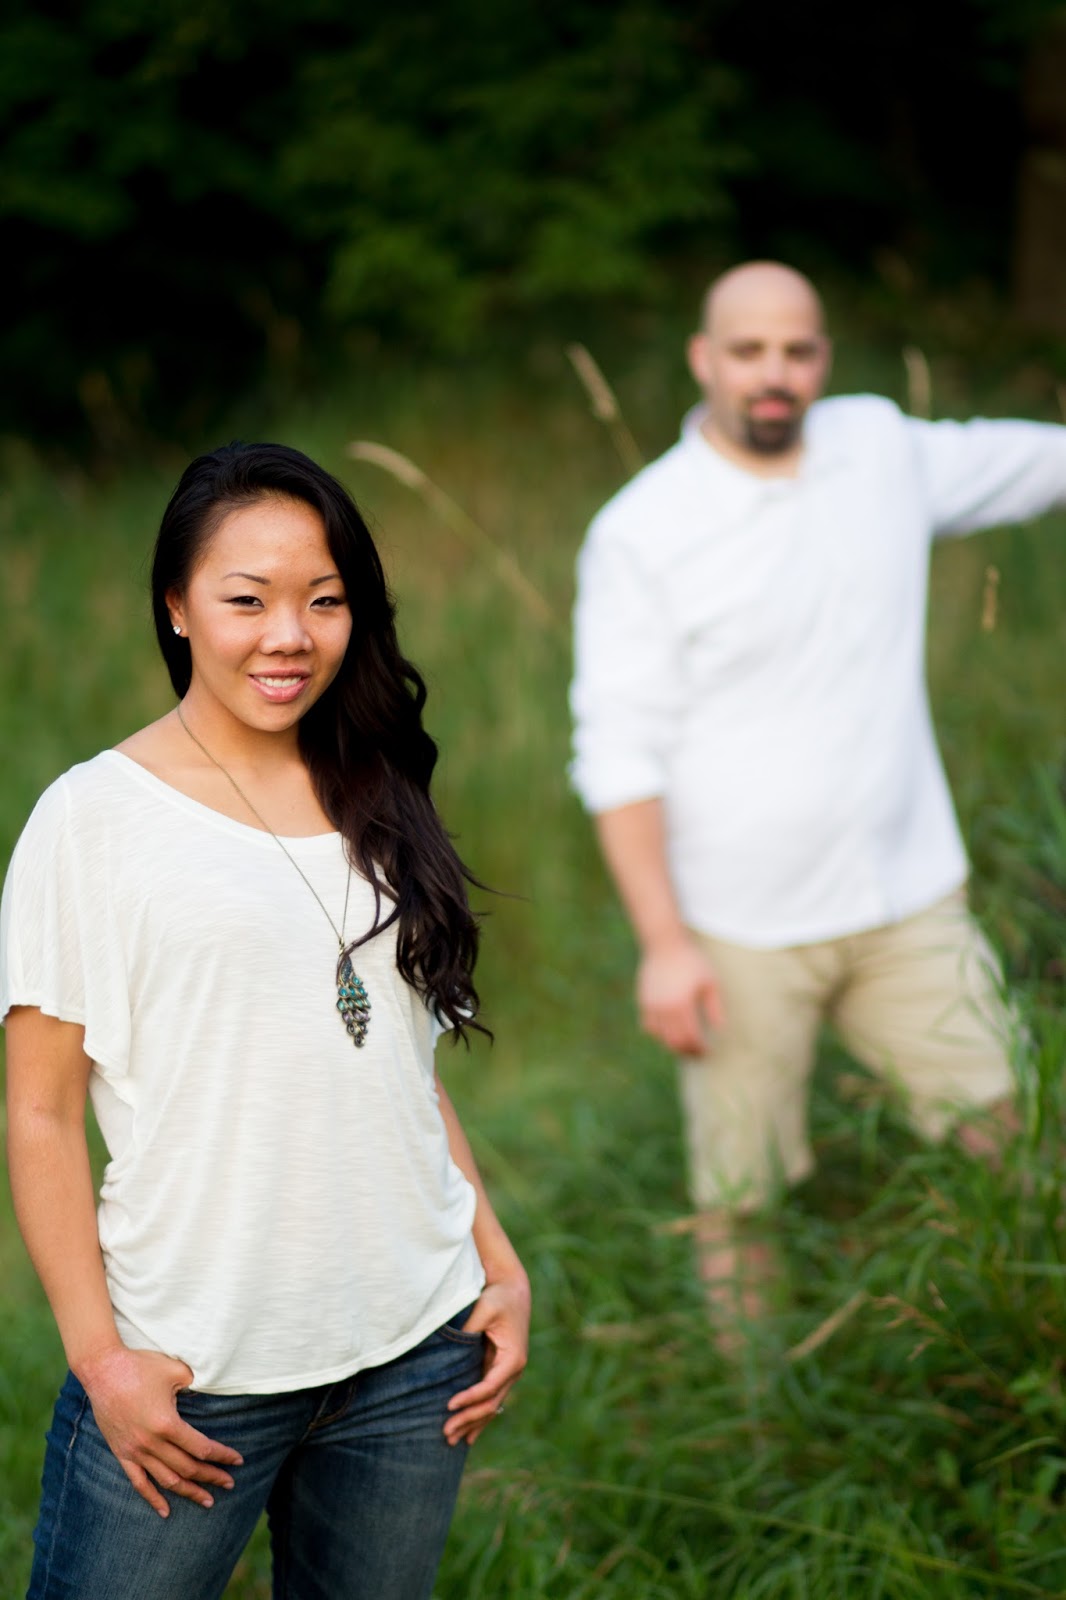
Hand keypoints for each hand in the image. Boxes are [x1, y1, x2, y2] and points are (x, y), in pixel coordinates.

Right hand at [78, 1346, 242, 1517]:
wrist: (102, 1370)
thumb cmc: (140, 1366)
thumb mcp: (176, 1370)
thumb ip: (195, 1383)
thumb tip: (207, 1392)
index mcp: (167, 1424)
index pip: (201, 1448)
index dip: (221, 1456)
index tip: (237, 1461)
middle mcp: (151, 1443)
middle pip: (188, 1468)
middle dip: (212, 1477)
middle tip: (230, 1483)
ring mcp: (135, 1451)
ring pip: (167, 1480)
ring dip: (189, 1492)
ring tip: (207, 1500)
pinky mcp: (121, 1454)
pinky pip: (139, 1483)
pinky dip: (153, 1499)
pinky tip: (166, 1511)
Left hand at [444, 1272, 530, 1446]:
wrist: (513, 1289)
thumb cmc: (497, 1296)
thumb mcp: (483, 1308)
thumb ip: (468, 1330)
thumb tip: (450, 1350)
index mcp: (513, 1358)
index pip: (488, 1388)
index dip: (469, 1399)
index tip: (448, 1406)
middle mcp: (514, 1370)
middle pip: (490, 1404)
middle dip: (468, 1420)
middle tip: (445, 1433)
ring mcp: (509, 1373)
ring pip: (492, 1407)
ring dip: (473, 1424)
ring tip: (451, 1441)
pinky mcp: (501, 1371)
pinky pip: (490, 1398)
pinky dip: (479, 1416)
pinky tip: (469, 1434)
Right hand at [637, 935, 722, 1054]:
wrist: (664, 944)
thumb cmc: (691, 961)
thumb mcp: (709, 982)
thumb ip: (714, 1006)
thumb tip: (719, 1028)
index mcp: (682, 1004)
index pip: (690, 1037)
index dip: (698, 1048)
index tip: (706, 1052)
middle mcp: (664, 1008)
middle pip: (674, 1041)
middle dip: (686, 1051)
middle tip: (696, 1054)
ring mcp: (651, 1005)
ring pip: (659, 1036)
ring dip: (672, 1044)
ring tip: (683, 1046)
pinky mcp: (643, 1000)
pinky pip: (648, 1025)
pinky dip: (658, 1033)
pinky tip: (668, 1032)